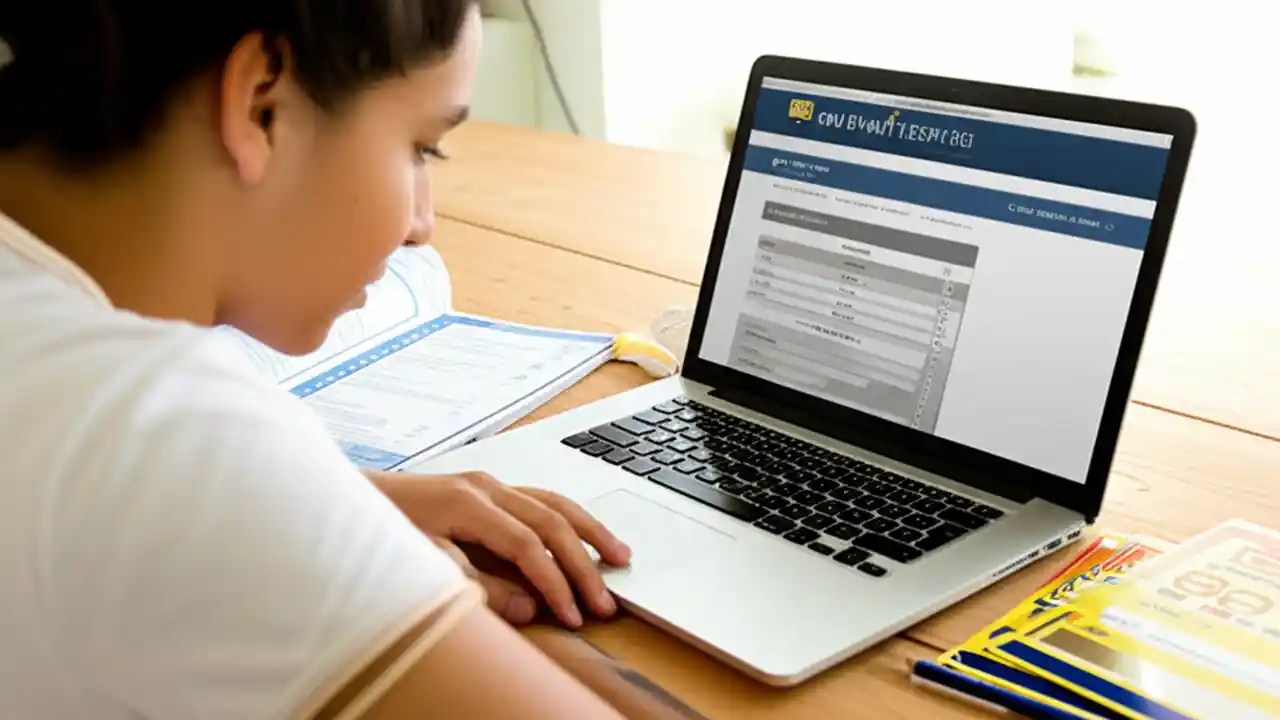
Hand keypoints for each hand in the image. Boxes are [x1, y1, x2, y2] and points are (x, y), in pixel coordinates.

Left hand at [368, 471, 630, 627]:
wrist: (339, 502)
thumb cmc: (375, 532)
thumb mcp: (420, 567)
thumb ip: (476, 587)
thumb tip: (528, 607)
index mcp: (466, 501)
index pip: (528, 544)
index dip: (555, 582)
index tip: (574, 614)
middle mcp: (483, 486)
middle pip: (551, 521)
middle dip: (582, 564)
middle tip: (605, 602)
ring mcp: (485, 484)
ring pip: (553, 503)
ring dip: (588, 533)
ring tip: (619, 558)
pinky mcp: (484, 491)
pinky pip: (539, 500)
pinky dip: (567, 520)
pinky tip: (584, 535)